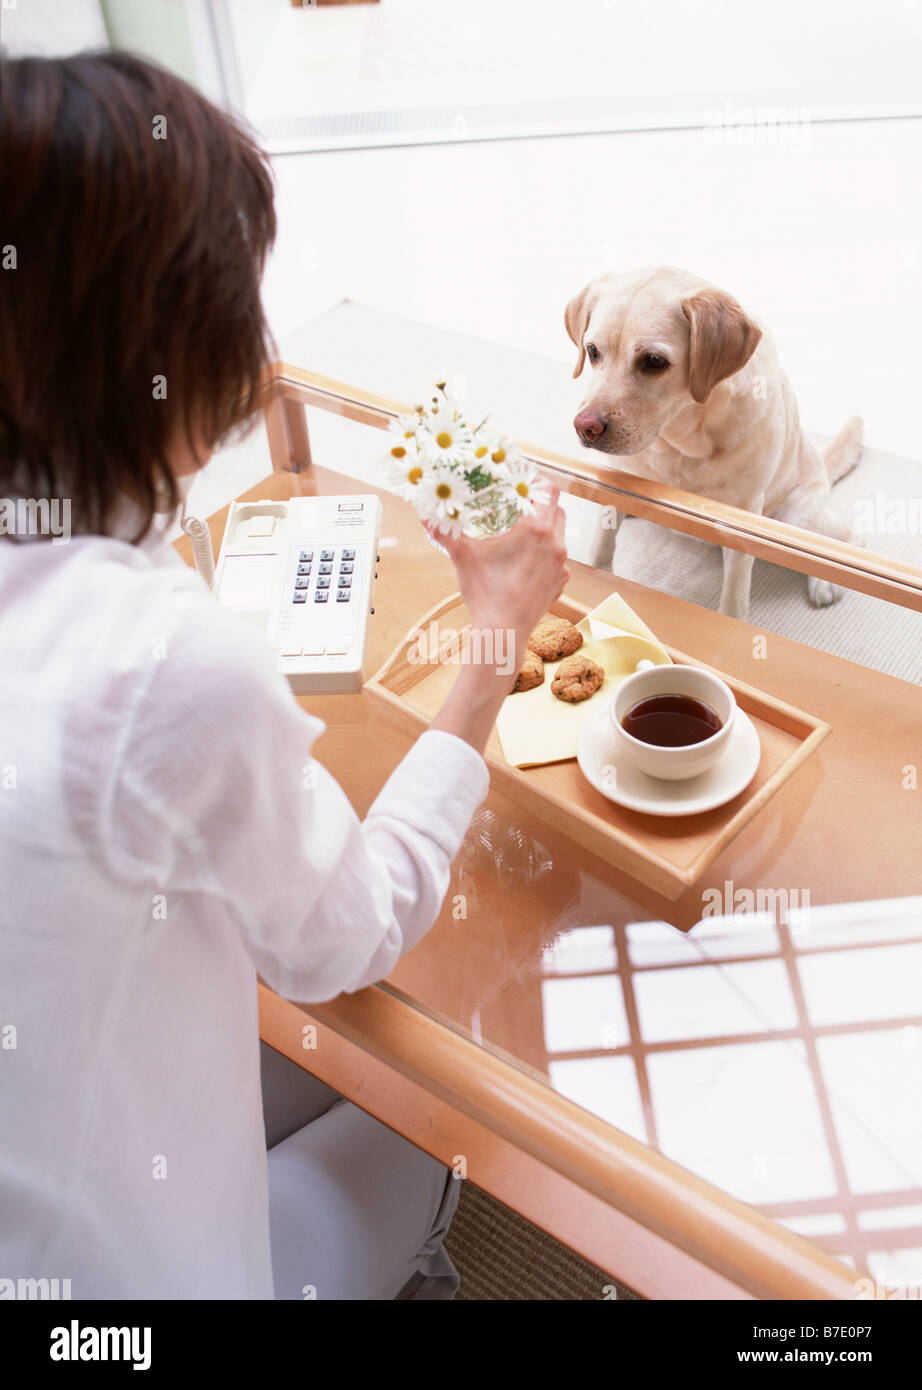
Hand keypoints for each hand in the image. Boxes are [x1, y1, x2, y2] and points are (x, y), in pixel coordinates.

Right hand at [423, 484, 569, 643]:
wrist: (502, 632)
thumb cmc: (485, 594)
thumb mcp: (463, 557)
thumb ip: (446, 533)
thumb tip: (425, 516)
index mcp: (537, 530)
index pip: (550, 492)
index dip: (539, 484)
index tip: (525, 485)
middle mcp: (556, 545)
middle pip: (558, 510)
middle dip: (542, 505)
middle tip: (521, 506)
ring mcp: (561, 566)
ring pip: (560, 535)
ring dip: (546, 530)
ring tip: (522, 533)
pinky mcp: (560, 583)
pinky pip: (558, 560)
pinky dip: (546, 554)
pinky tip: (526, 561)